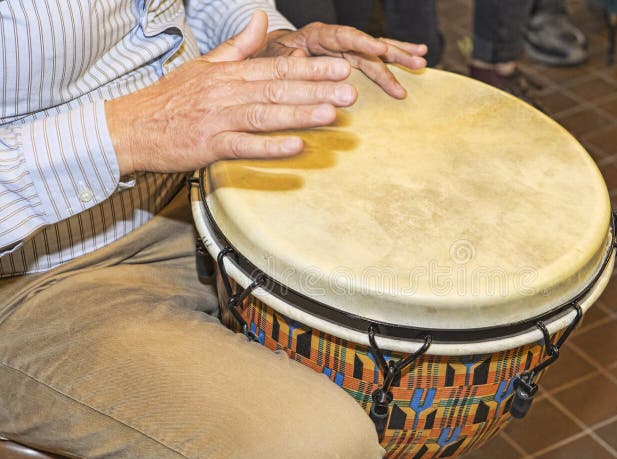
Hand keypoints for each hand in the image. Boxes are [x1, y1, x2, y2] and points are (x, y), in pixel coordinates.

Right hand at [105, 12, 356, 175]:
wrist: (129, 127)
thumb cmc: (171, 98)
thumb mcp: (205, 64)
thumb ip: (239, 45)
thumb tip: (262, 19)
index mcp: (229, 73)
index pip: (277, 68)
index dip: (312, 69)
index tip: (342, 68)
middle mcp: (227, 93)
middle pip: (278, 90)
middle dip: (317, 89)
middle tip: (351, 91)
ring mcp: (218, 119)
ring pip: (265, 115)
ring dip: (300, 114)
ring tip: (333, 114)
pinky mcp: (209, 146)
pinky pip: (244, 146)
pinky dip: (270, 147)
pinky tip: (297, 147)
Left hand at [265, 23, 427, 98]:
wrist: (267, 58)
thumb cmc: (267, 59)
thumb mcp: (271, 59)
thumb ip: (285, 59)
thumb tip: (300, 58)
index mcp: (317, 35)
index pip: (344, 37)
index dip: (363, 42)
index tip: (380, 49)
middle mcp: (335, 40)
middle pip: (367, 46)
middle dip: (392, 55)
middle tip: (414, 66)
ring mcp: (344, 50)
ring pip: (376, 51)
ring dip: (400, 56)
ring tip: (421, 62)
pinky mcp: (350, 60)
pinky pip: (374, 59)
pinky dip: (394, 58)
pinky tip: (416, 57)